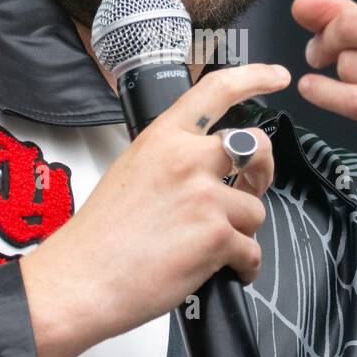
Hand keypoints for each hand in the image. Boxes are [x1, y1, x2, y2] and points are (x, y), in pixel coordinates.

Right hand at [21, 62, 291, 356]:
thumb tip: (205, 170)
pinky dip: (241, 266)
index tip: (276, 76)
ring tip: (208, 247)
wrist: (80, 280)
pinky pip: (252, 250)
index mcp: (163, 138)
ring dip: (240, 232)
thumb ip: (171, 160)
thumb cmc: (98, 237)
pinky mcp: (217, 236)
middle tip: (253, 186)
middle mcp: (187, 160)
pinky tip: (219, 270)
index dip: (255, 77)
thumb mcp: (130, 172)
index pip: (218, 89)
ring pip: (255, 209)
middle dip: (263, 170)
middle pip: (256, 146)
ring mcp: (205, 197)